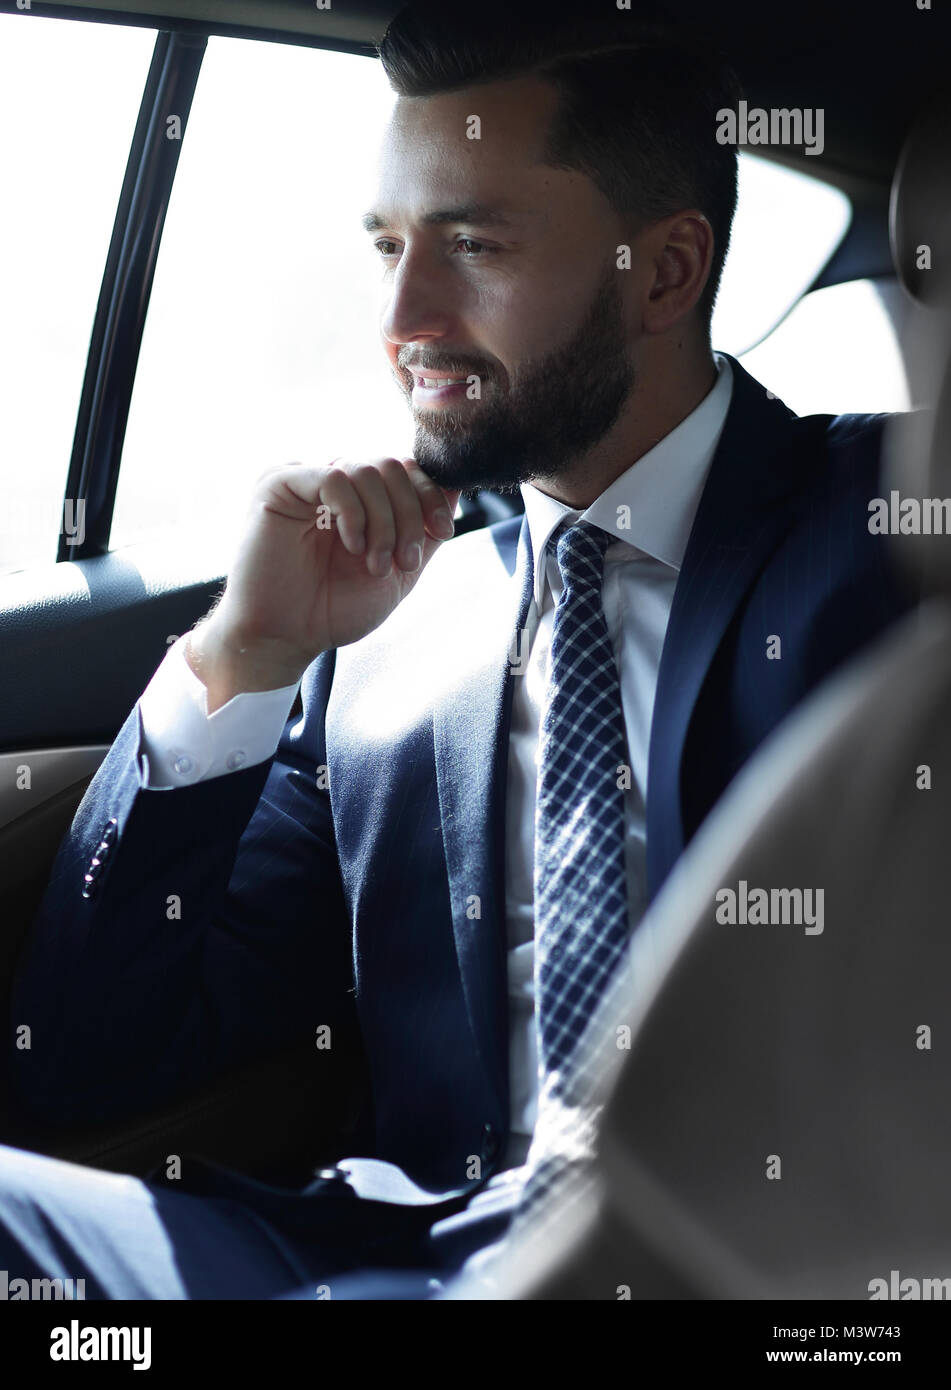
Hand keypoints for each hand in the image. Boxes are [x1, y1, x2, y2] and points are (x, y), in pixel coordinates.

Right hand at [187, 456, 458, 709]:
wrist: (285, 638)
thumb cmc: (333, 610)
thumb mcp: (397, 572)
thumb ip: (423, 532)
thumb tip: (455, 488)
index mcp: (361, 498)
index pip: (407, 469)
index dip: (431, 495)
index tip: (442, 533)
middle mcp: (335, 482)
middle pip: (393, 466)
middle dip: (410, 515)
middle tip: (404, 562)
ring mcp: (306, 480)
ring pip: (368, 470)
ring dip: (384, 522)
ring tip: (375, 564)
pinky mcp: (279, 485)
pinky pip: (333, 478)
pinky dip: (353, 513)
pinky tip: (351, 545)